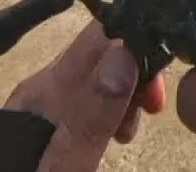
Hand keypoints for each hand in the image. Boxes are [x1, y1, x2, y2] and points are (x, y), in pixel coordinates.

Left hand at [4, 21, 166, 171]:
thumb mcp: (68, 159)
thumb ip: (95, 108)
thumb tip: (124, 52)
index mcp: (47, 90)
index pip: (99, 36)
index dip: (137, 47)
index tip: (157, 85)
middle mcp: (41, 90)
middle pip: (99, 56)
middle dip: (133, 74)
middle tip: (149, 112)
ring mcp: (39, 108)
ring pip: (93, 79)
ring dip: (122, 96)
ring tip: (127, 134)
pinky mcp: (41, 127)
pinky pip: (80, 102)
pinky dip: (104, 112)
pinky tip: (109, 138)